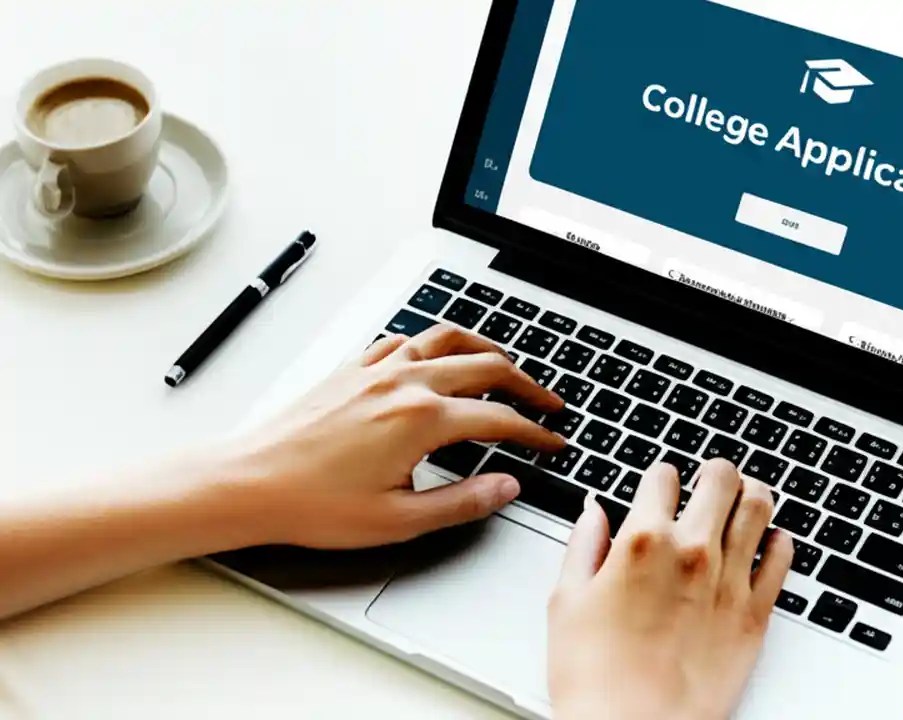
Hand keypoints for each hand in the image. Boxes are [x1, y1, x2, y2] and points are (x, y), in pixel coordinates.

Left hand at [222, 326, 565, 548]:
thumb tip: (506, 486)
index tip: (554, 440)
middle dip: (526, 384)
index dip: (535, 431)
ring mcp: (376, 369)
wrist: (248, 482)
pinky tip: (436, 355)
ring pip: (447, 340)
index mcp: (421, 419)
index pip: (498, 418)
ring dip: (485, 349)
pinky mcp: (352, 369)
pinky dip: (434, 343)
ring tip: (506, 366)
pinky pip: (406, 339)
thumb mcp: (398, 520)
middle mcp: (403, 382)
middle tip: (547, 402)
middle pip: (485, 367)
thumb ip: (462, 501)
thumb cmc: (311, 503)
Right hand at [548, 459, 793, 719]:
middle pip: (720, 478)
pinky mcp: (755, 615)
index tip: (660, 488)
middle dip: (714, 473)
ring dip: (751, 493)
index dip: (661, 478)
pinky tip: (769, 542)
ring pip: (759, 507)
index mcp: (643, 542)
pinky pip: (782, 559)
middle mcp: (692, 552)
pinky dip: (778, 542)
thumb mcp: (566, 602)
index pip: (663, 476)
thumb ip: (583, 546)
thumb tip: (593, 513)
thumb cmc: (594, 679)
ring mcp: (729, 581)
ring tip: (744, 498)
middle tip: (711, 480)